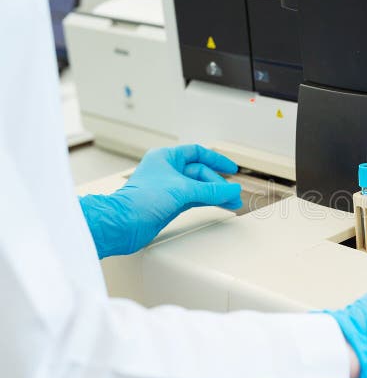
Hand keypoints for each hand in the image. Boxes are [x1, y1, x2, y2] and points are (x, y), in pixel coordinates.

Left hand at [80, 145, 242, 258]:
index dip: (216, 160)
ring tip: (232, 202)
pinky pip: (195, 199)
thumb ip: (211, 190)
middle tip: (233, 194)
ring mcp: (169, 188)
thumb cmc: (140, 200)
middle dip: (219, 183)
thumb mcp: (183, 190)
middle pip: (201, 172)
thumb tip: (232, 190)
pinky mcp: (170, 204)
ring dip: (216, 194)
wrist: (122, 224)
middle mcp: (167, 171)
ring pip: (199, 188)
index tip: (231, 168)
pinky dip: (208, 202)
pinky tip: (219, 205)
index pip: (197, 153)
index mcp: (166, 157)